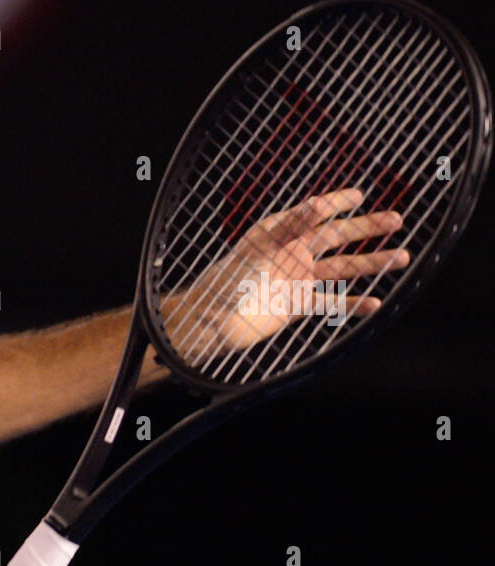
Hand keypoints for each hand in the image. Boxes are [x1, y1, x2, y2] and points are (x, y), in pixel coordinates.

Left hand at [167, 188, 409, 365]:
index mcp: (278, 233)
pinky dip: (352, 303)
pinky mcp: (298, 304)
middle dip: (367, 228)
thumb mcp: (260, 249)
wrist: (212, 322)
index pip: (313, 212)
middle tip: (397, 219)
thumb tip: (317, 202)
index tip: (359, 194)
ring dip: (371, 263)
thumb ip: (291, 228)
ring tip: (403, 256)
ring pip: (341, 268)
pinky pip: (331, 302)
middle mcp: (292, 252)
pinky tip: (376, 303)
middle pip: (336, 237)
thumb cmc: (227, 280)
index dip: (336, 202)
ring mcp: (297, 278)